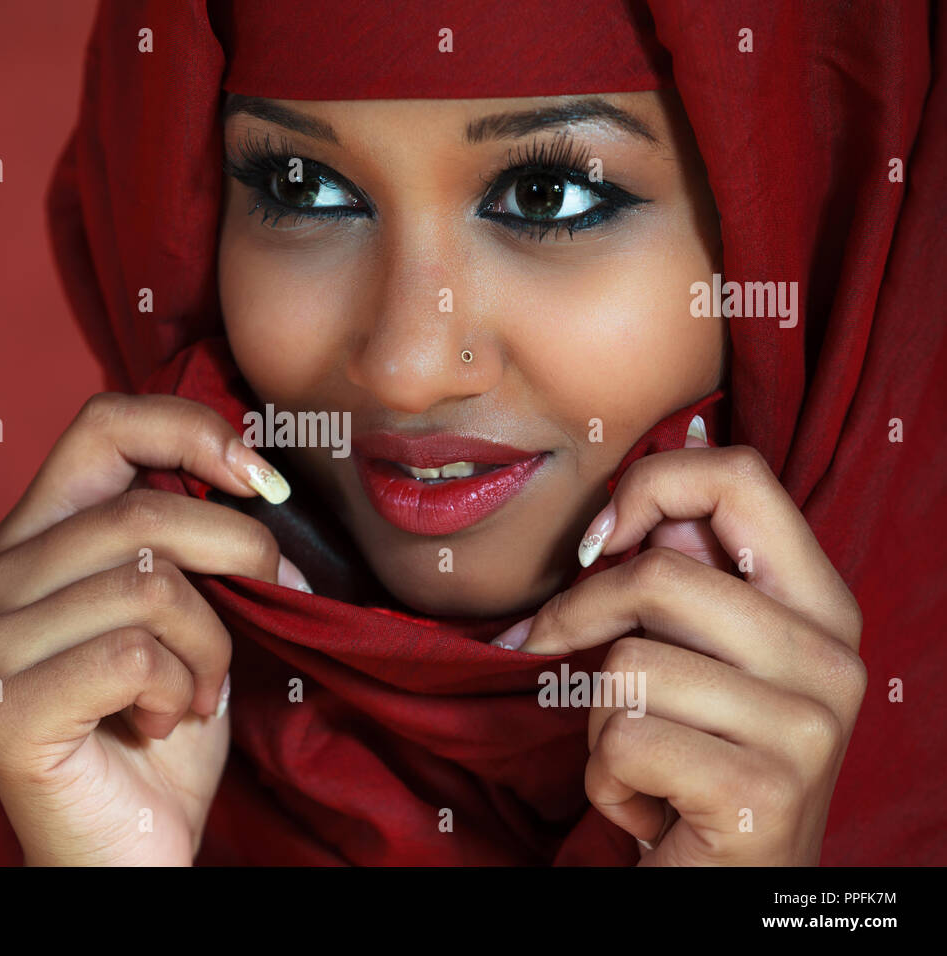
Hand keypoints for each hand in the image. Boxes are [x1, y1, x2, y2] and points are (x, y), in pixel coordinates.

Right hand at [0, 393, 301, 865]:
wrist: (128, 846)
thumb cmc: (162, 722)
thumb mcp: (189, 609)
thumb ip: (192, 539)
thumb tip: (258, 483)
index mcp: (31, 538)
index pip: (102, 426)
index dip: (192, 432)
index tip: (259, 480)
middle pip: (144, 513)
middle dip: (238, 557)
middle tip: (267, 605)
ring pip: (149, 585)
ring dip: (210, 647)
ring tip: (195, 690)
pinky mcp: (2, 710)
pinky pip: (133, 653)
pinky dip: (179, 690)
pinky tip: (164, 721)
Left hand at [499, 427, 865, 864]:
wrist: (730, 888)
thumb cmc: (697, 757)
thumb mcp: (699, 656)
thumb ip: (683, 575)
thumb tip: (641, 486)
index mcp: (820, 606)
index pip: (740, 476)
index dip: (648, 487)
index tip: (599, 543)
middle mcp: (831, 659)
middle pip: (656, 575)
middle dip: (579, 617)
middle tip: (567, 656)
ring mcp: (807, 728)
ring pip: (626, 666)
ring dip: (599, 720)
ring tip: (642, 755)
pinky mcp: (761, 791)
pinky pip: (624, 739)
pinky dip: (605, 777)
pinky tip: (648, 805)